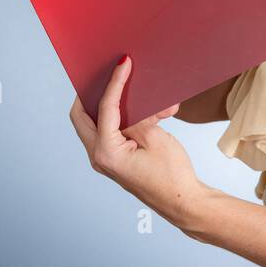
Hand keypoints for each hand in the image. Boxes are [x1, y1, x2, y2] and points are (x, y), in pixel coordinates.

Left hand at [69, 55, 204, 228]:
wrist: (183, 202)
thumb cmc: (171, 176)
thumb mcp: (155, 138)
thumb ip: (138, 116)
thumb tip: (134, 102)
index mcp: (106, 152)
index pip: (104, 108)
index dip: (114, 82)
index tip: (123, 64)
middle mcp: (99, 157)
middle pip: (82, 115)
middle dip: (92, 92)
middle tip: (105, 73)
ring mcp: (107, 159)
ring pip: (97, 123)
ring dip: (114, 105)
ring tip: (136, 92)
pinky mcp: (117, 159)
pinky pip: (113, 132)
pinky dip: (126, 118)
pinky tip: (151, 112)